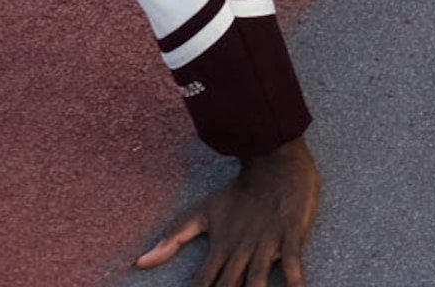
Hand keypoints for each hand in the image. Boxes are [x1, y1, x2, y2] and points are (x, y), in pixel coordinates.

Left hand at [135, 138, 319, 286]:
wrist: (273, 162)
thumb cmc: (239, 192)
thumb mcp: (203, 214)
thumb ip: (173, 239)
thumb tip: (139, 262)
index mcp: (220, 248)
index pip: (201, 285)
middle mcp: (241, 250)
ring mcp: (267, 243)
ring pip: (257, 279)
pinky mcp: (290, 234)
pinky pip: (293, 261)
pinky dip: (295, 279)